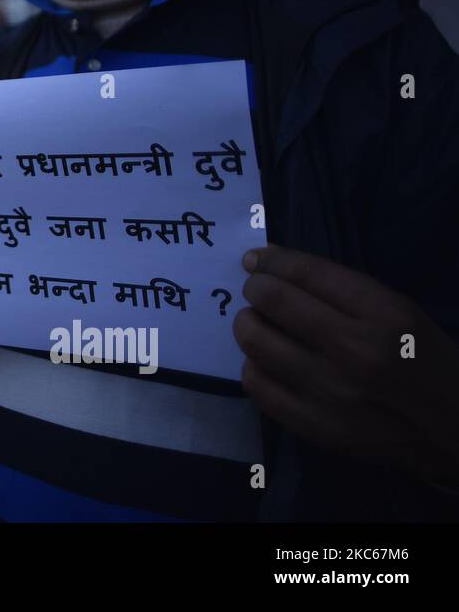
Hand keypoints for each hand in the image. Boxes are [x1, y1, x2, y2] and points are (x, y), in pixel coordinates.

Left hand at [235, 245, 458, 485]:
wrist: (452, 429)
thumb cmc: (423, 359)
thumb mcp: (398, 310)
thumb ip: (337, 286)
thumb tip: (269, 258)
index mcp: (384, 315)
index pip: (307, 273)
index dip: (271, 260)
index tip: (255, 260)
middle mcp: (355, 351)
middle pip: (273, 301)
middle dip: (256, 288)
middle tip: (258, 292)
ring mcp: (331, 392)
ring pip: (255, 341)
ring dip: (249, 324)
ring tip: (259, 325)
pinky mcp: (314, 426)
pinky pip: (257, 385)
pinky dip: (254, 365)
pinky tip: (267, 361)